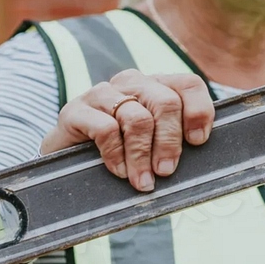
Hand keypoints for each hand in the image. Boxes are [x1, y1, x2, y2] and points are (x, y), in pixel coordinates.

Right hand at [39, 69, 214, 191]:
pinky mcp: (76, 109)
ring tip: (143, 181)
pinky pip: (106, 129)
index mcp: (156, 84)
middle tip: (166, 171)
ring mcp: (103, 93)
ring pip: (137, 118)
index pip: (188, 84)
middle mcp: (132, 82)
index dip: (198, 112)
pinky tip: (118, 171)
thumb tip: (199, 149)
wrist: (65, 156)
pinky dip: (116, 155)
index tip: (197, 142)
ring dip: (142, 155)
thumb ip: (175, 137)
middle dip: (169, 142)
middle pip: (166, 103)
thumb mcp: (153, 140)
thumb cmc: (121, 151)